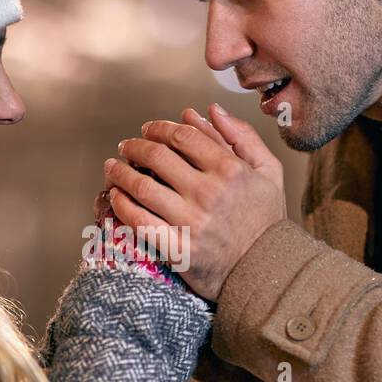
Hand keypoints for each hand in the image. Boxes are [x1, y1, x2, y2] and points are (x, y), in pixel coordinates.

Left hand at [103, 103, 285, 300]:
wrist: (265, 271)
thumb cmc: (265, 220)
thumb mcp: (268, 172)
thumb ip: (242, 137)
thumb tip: (211, 110)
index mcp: (230, 170)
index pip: (182, 136)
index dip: (158, 128)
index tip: (148, 129)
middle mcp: (208, 193)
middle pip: (156, 157)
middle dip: (134, 147)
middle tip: (126, 147)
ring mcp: (191, 222)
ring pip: (141, 186)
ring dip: (119, 172)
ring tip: (113, 167)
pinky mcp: (178, 249)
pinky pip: (138, 221)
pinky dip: (121, 205)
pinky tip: (115, 196)